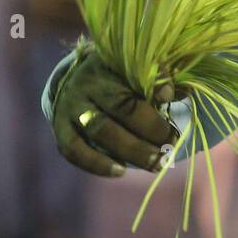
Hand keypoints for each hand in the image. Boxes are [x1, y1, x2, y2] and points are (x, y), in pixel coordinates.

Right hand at [51, 50, 180, 176]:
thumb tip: (178, 93)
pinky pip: (74, 150)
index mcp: (107, 65)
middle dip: (151, 130)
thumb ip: (154, 78)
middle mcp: (86, 86)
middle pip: (120, 109)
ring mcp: (70, 108)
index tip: (171, 96)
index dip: (154, 85)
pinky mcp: (60, 129)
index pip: (133, 76)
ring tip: (157, 164)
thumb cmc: (113, 75)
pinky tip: (121, 171)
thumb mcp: (131, 67)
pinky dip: (97, 164)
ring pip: (101, 132)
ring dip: (132, 151)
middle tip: (173, 145)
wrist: (71, 80)